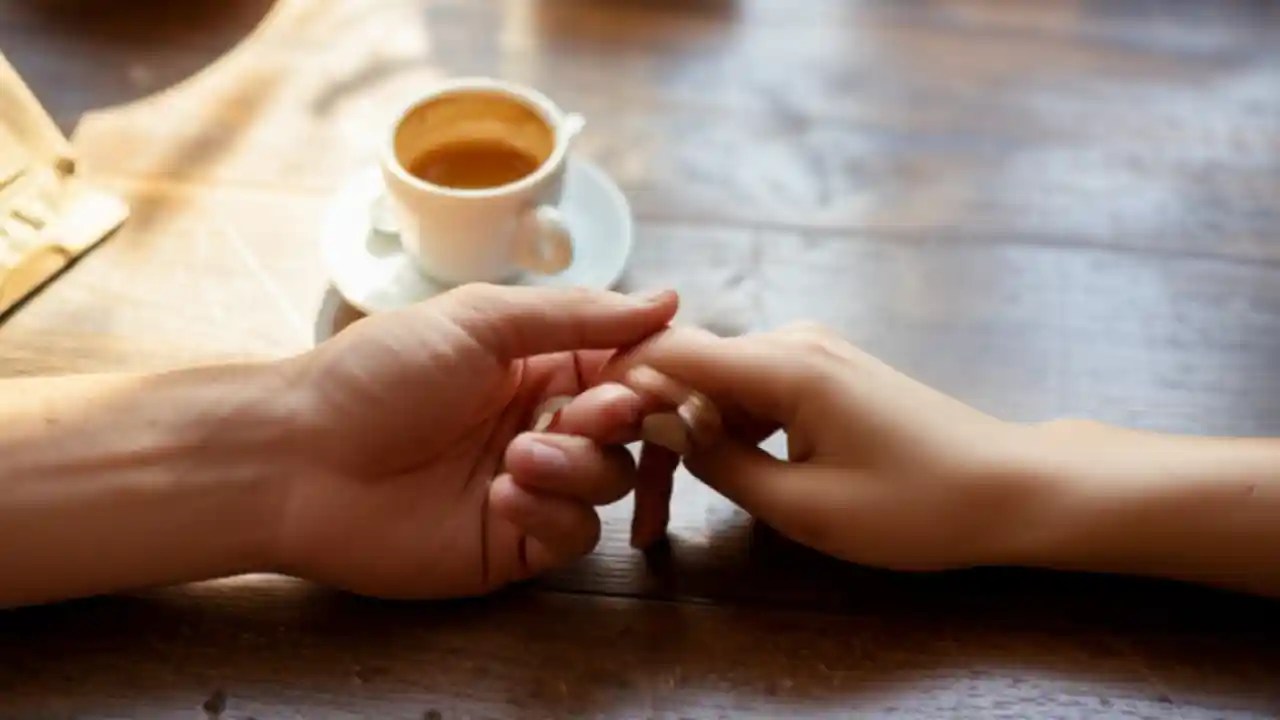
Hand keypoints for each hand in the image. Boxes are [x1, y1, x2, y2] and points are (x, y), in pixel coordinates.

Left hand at [272, 284, 676, 597]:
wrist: (299, 460)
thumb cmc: (377, 375)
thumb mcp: (479, 321)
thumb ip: (576, 316)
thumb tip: (666, 300)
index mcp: (538, 363)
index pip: (626, 364)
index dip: (649, 370)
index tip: (652, 373)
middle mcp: (543, 422)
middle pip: (631, 427)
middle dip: (618, 420)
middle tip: (587, 415)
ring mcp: (532, 485)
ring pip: (611, 481)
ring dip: (578, 467)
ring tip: (517, 459)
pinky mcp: (516, 543)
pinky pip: (575, 534)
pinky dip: (553, 513)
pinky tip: (502, 497)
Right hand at [603, 323, 1041, 570]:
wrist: (1007, 489)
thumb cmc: (916, 505)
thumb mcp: (804, 504)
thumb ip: (719, 462)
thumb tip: (654, 426)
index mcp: (786, 364)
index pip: (670, 352)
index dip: (617, 388)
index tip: (582, 439)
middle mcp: (793, 342)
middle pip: (689, 375)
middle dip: (653, 438)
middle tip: (636, 515)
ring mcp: (811, 354)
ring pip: (717, 391)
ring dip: (688, 445)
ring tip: (665, 517)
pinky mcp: (824, 375)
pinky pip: (752, 398)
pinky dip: (727, 438)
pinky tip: (718, 482)